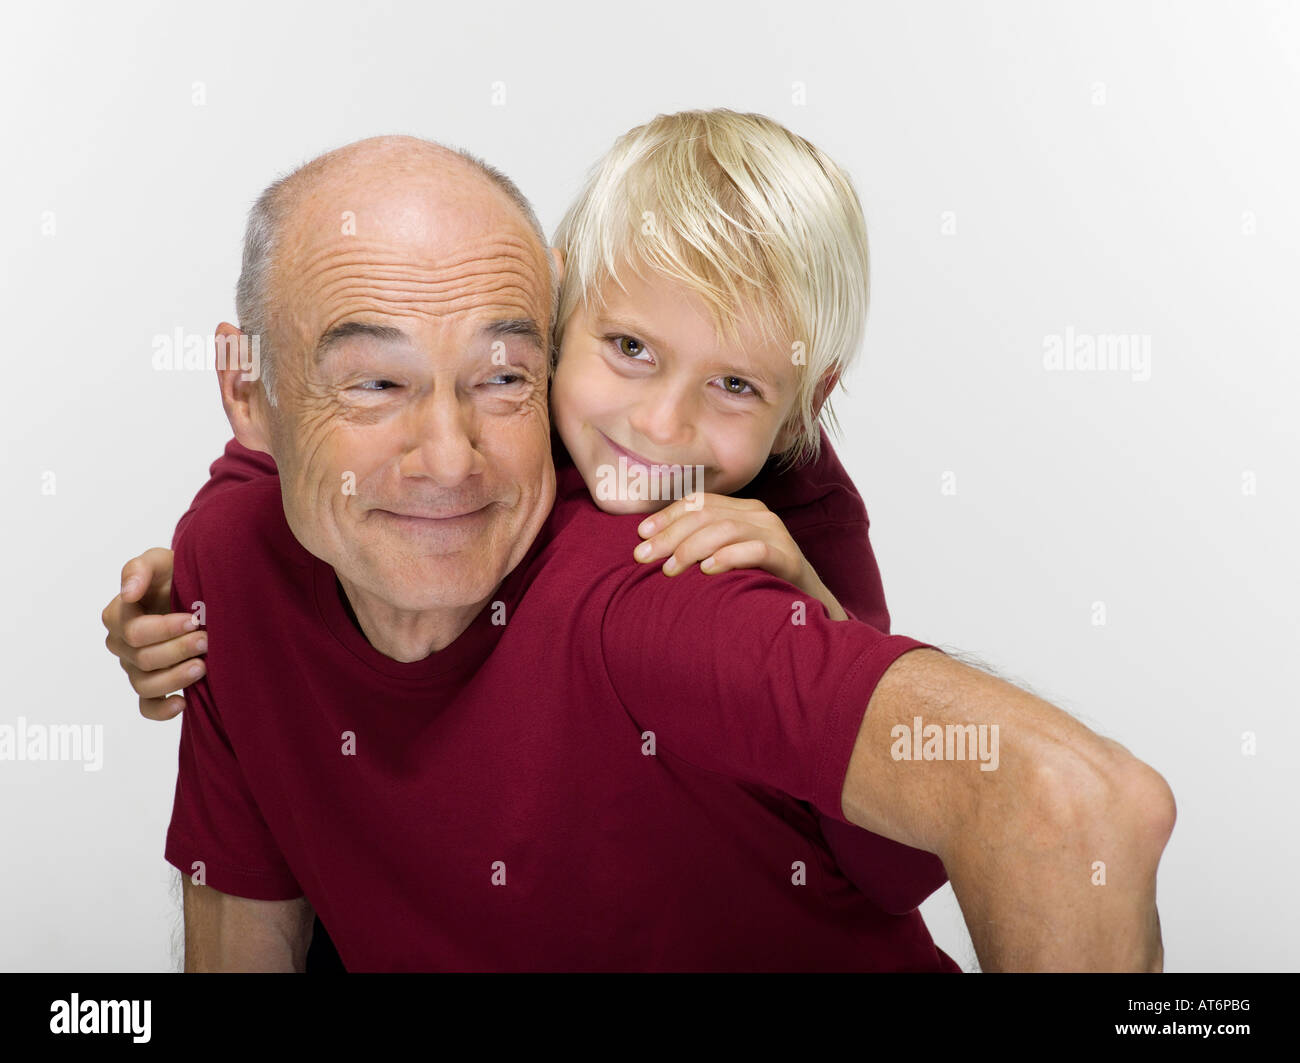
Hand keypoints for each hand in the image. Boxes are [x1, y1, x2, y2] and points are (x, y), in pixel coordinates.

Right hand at [101, 547, 204, 719]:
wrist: (200, 591)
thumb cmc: (176, 573)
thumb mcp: (161, 560)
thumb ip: (140, 568)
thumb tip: (127, 594)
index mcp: (118, 615)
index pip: (133, 631)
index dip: (164, 628)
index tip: (194, 619)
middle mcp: (122, 644)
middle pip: (142, 658)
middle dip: (177, 649)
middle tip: (207, 640)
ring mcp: (136, 667)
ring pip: (145, 684)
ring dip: (175, 678)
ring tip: (203, 667)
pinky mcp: (153, 686)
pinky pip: (147, 707)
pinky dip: (162, 710)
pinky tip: (184, 703)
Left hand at [633, 493, 846, 619]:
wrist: (808, 605)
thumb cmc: (757, 581)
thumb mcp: (726, 557)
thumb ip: (700, 547)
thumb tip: (652, 548)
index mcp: (741, 509)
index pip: (698, 502)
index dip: (667, 516)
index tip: (641, 535)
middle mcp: (759, 515)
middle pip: (706, 514)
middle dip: (670, 535)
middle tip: (644, 557)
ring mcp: (776, 533)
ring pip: (726, 529)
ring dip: (692, 548)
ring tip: (670, 569)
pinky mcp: (789, 557)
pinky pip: (756, 549)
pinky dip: (729, 557)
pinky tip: (708, 570)